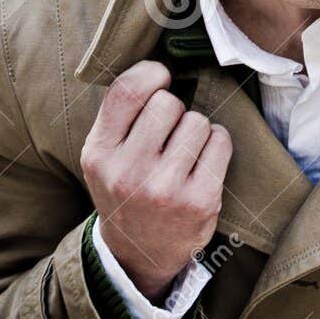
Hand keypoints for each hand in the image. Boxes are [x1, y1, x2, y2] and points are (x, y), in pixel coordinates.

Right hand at [79, 59, 232, 300]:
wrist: (138, 254)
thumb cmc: (124, 189)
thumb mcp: (103, 155)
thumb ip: (120, 114)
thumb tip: (159, 64)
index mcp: (98, 154)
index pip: (128, 90)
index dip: (151, 73)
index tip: (161, 79)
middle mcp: (128, 172)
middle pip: (167, 102)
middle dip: (174, 110)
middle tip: (168, 134)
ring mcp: (164, 189)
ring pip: (197, 120)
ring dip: (197, 130)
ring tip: (184, 153)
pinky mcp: (199, 201)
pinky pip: (220, 142)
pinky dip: (216, 145)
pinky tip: (202, 164)